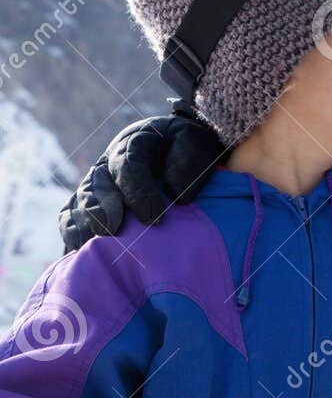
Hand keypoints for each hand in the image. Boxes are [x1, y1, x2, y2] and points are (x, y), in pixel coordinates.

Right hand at [59, 106, 225, 251]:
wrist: (181, 148)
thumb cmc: (190, 149)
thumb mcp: (194, 144)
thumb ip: (186, 162)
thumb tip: (176, 194)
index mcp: (134, 144)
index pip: (128, 166)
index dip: (138, 192)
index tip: (154, 218)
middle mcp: (109, 164)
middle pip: (96, 186)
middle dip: (101, 210)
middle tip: (111, 231)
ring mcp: (96, 184)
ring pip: (79, 203)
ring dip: (81, 225)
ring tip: (89, 246)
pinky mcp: (89, 203)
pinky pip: (71, 217)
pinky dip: (72, 234)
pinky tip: (77, 253)